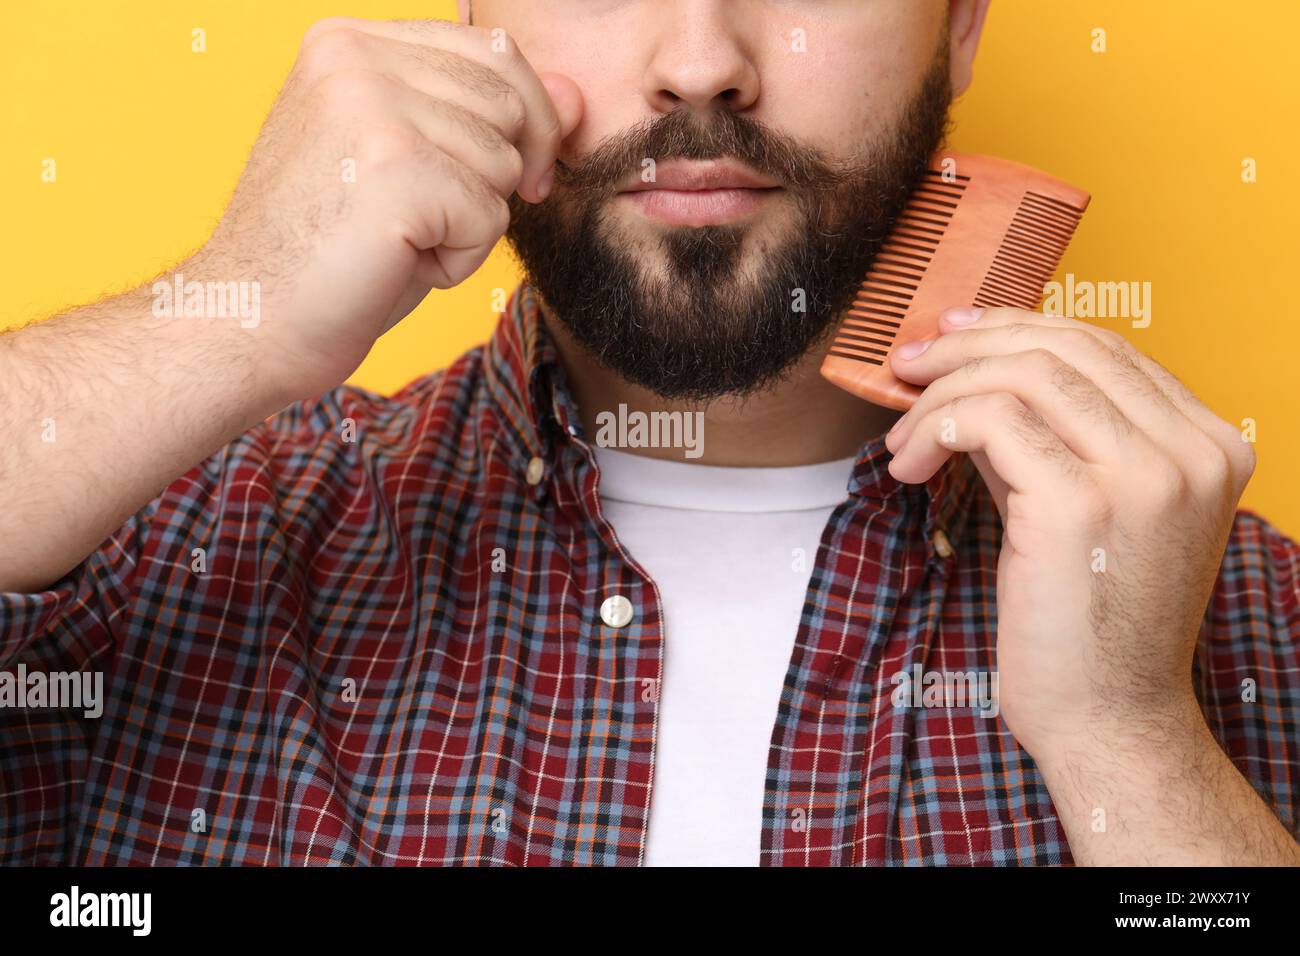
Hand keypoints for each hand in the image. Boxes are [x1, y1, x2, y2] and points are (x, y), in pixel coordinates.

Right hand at [190, 17, 582, 399]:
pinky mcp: (394, 168)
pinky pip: (490, 216)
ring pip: (505, 162)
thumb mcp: (411, 165)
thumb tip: (578, 96)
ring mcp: (371, 107)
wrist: (246, 321)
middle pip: (510, 103)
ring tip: (398, 241)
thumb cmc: (329, 251)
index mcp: (348, 42)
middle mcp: (355, 57)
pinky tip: (396, 263)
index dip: (523, 122)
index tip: (508, 176)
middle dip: (496, 177)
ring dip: (470, 222)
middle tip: (429, 221)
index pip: (493, 52)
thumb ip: (486, 118)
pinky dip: (459, 260)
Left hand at [883, 306, 1254, 760]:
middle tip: (907, 365)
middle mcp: (1193, 451)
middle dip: (968, 345)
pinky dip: (935, 428)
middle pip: (1063, 346)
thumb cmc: (1089, 619)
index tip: (953, 332)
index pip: (1104, 345)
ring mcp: (1145, 476)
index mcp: (1210, 444)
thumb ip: (1048, 435)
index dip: (1017, 325)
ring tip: (902, 438)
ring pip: (1021, 376)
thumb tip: (971, 371)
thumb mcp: (1084, 505)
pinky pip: (989, 420)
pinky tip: (909, 465)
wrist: (1107, 719)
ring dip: (941, 394)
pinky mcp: (1081, 505)